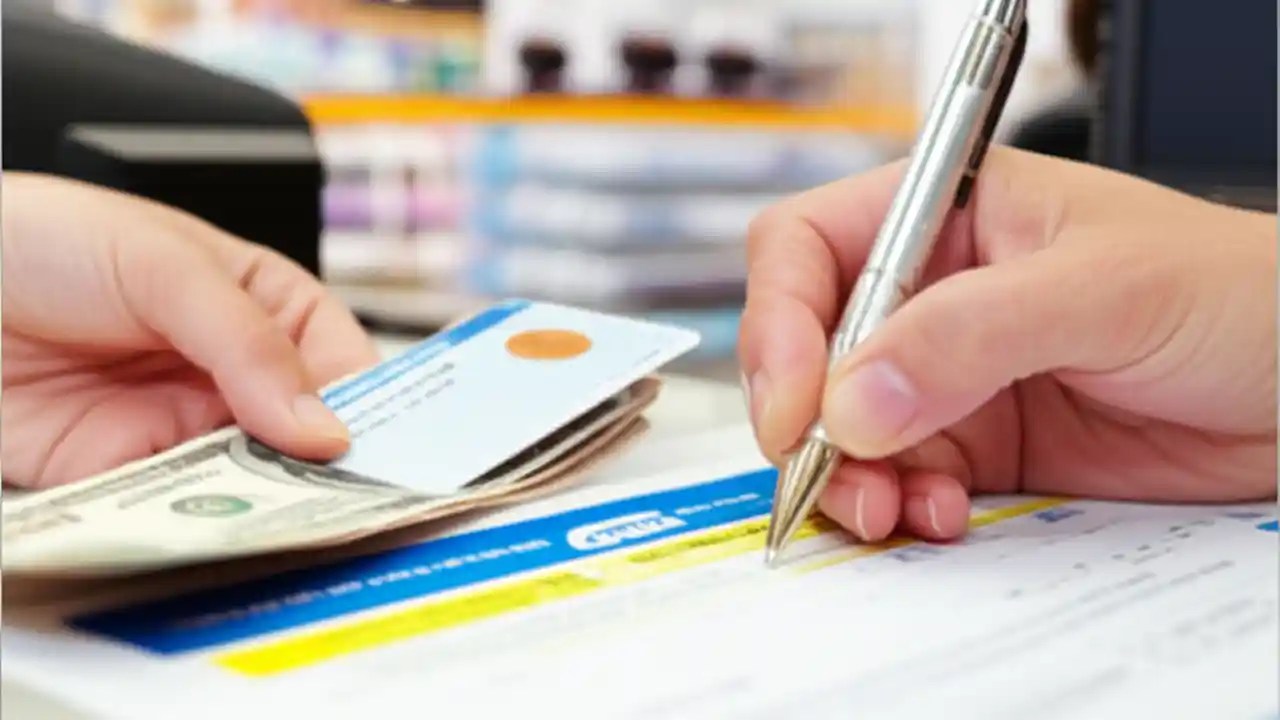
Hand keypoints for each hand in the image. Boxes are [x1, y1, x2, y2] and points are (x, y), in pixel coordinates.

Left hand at [2, 173, 379, 488]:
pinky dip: (208, 523)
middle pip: (308, 431)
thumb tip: (325, 427)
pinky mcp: (128, 473)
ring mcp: (184, 425)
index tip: (395, 447)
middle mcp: (233, 372)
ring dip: (277, 499)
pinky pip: (184, 508)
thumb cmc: (46, 238)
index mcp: (264, 306)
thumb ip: (249, 345)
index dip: (373, 404)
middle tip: (359, 495)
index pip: (343, 362)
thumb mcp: (166, 267)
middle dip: (332, 463)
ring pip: (256, 477)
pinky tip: (227, 527)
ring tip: (303, 517)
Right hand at [739, 147, 1276, 542]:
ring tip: (890, 510)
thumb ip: (969, 336)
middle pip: (807, 351)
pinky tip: (942, 518)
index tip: (796, 405)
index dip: (779, 321)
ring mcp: (948, 378)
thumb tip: (851, 399)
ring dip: (847, 479)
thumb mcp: (1103, 291)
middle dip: (807, 420)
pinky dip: (901, 510)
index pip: (806, 249)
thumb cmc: (1240, 293)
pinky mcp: (978, 448)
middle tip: (836, 473)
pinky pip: (901, 483)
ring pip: (841, 431)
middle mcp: (930, 295)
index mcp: (944, 216)